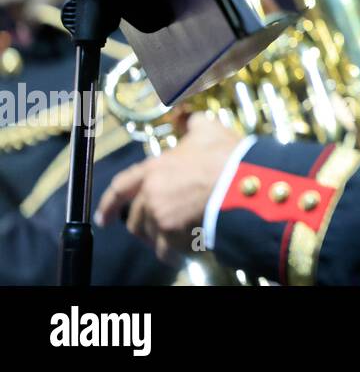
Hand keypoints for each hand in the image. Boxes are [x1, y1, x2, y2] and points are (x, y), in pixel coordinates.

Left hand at [95, 115, 241, 264]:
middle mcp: (151, 195)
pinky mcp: (173, 236)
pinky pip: (166, 252)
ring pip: (150, 235)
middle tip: (155, 228)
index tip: (103, 218)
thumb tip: (188, 118)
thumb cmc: (226, 156)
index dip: (109, 204)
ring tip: (175, 237)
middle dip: (144, 224)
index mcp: (154, 169)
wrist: (242, 182)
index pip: (120, 188)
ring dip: (160, 238)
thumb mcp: (209, 130)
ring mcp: (160, 216)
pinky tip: (184, 249)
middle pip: (135, 218)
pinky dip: (173, 253)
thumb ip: (193, 124)